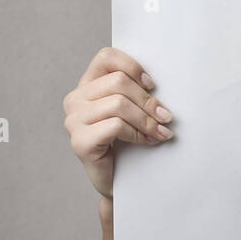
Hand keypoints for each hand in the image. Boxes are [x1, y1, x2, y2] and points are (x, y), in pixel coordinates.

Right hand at [62, 46, 173, 200]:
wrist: (119, 182)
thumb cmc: (128, 143)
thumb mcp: (132, 110)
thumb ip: (136, 92)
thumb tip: (160, 84)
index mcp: (87, 85)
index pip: (106, 57)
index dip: (133, 67)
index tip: (152, 85)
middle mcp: (75, 100)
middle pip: (118, 82)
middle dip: (148, 101)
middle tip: (167, 117)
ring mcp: (73, 121)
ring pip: (118, 104)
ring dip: (147, 119)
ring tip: (162, 131)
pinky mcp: (80, 142)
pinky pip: (115, 126)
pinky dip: (138, 133)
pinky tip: (148, 141)